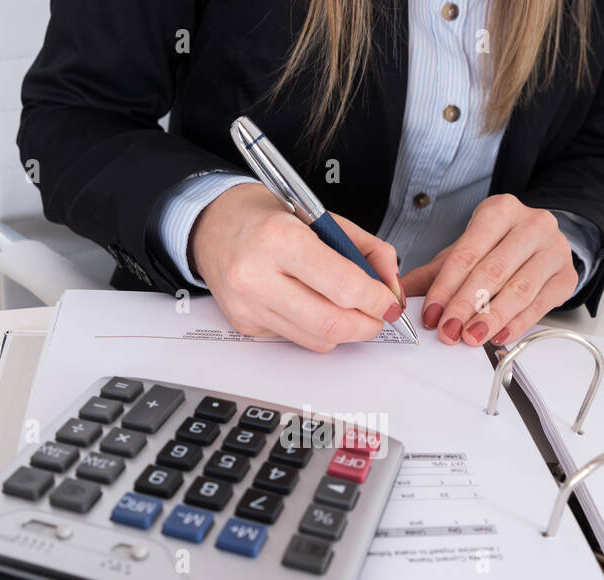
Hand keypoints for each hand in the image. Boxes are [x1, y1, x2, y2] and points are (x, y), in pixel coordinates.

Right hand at [190, 183, 403, 352]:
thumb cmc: (267, 217)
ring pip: (317, 339)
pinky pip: (296, 339)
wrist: (212, 225)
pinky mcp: (245, 325)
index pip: (343, 286)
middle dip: (367, 325)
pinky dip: (316, 328)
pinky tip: (311, 305)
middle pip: (331, 324)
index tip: (389, 302)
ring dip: (345, 330)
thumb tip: (391, 286)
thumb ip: (366, 249)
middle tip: (378, 316)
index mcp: (279, 239)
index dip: (377, 300)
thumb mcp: (321, 216)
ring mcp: (248, 306)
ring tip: (348, 309)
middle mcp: (257, 276)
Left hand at [401, 193, 578, 346]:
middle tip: (448, 330)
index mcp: (500, 211)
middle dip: (466, 305)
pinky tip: (499, 335)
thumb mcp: (465, 251)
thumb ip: (434, 273)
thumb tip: (399, 294)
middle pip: (494, 270)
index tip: (431, 313)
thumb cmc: (500, 247)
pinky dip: (518, 323)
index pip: (468, 252)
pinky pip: (540, 304)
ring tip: (471, 336)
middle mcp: (531, 224)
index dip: (446, 287)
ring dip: (492, 318)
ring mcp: (554, 249)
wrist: (542, 243)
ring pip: (519, 288)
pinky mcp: (567, 276)